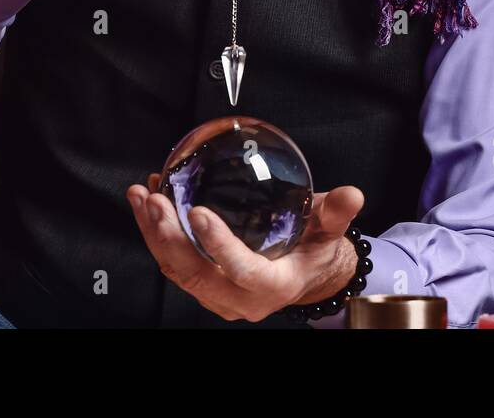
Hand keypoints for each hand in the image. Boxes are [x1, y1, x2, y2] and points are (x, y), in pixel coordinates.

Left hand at [126, 173, 362, 322]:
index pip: (242, 270)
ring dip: (153, 233)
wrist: (305, 273)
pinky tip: (149, 202)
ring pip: (176, 271)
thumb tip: (351, 195)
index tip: (198, 213)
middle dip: (168, 237)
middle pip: (195, 274)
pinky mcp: (203, 286)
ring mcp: (218, 296)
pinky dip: (156, 235)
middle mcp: (241, 298)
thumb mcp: (330, 230)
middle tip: (155, 200)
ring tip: (142, 196)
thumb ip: (337, 213)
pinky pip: (173, 265)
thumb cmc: (316, 248)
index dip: (218, 245)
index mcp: (273, 285)